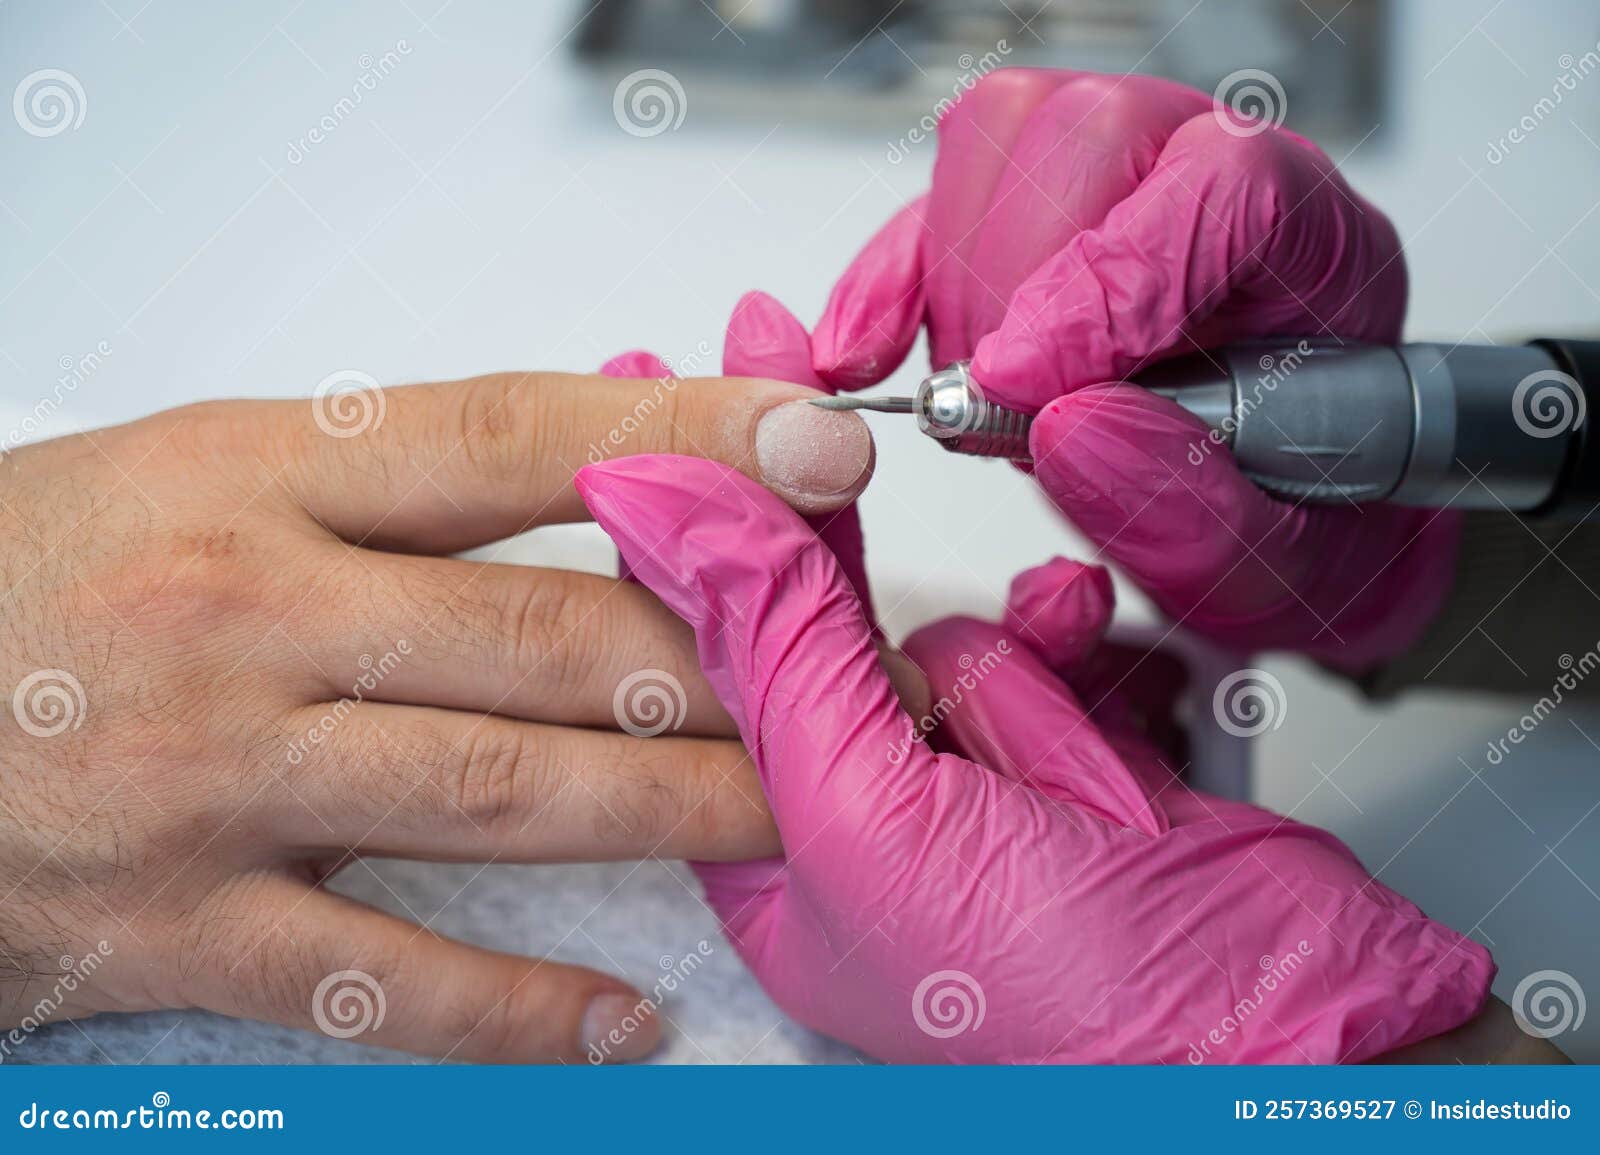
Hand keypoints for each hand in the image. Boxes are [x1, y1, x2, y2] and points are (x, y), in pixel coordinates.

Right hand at [0, 365, 874, 1062]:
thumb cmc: (26, 582)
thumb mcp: (192, 474)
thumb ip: (388, 482)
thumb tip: (598, 461)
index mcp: (251, 478)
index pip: (508, 439)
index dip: (680, 440)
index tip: (817, 444)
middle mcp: (248, 617)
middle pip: (542, 632)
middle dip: (720, 657)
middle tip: (846, 672)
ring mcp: (215, 781)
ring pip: (502, 794)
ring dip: (674, 807)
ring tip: (798, 815)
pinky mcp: (179, 929)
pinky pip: (385, 983)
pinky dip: (521, 1011)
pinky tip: (630, 1020)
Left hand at [578, 304, 1491, 1062]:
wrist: (1298, 1031)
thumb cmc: (1076, 1002)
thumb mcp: (880, 818)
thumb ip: (771, 651)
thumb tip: (658, 509)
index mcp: (773, 854)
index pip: (697, 653)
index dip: (677, 522)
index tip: (647, 398)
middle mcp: (858, 817)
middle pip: (804, 624)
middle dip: (815, 532)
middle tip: (775, 356)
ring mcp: (964, 786)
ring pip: (934, 633)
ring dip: (996, 655)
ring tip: (1048, 731)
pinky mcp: (1060, 757)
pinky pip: (1037, 652)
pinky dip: (1073, 650)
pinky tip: (1104, 677)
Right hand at [813, 68, 1456, 668]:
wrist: (1279, 526)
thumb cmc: (1301, 527)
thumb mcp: (1285, 571)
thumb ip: (1197, 516)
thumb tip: (1070, 426)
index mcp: (1315, 253)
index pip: (1225, 188)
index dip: (1111, 280)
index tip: (1030, 387)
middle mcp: (1214, 188)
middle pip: (1094, 136)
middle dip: (1013, 282)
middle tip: (1001, 412)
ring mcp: (1114, 188)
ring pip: (1004, 140)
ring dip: (953, 280)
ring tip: (976, 403)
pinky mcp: (1023, 222)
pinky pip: (933, 201)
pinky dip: (883, 281)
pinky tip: (865, 356)